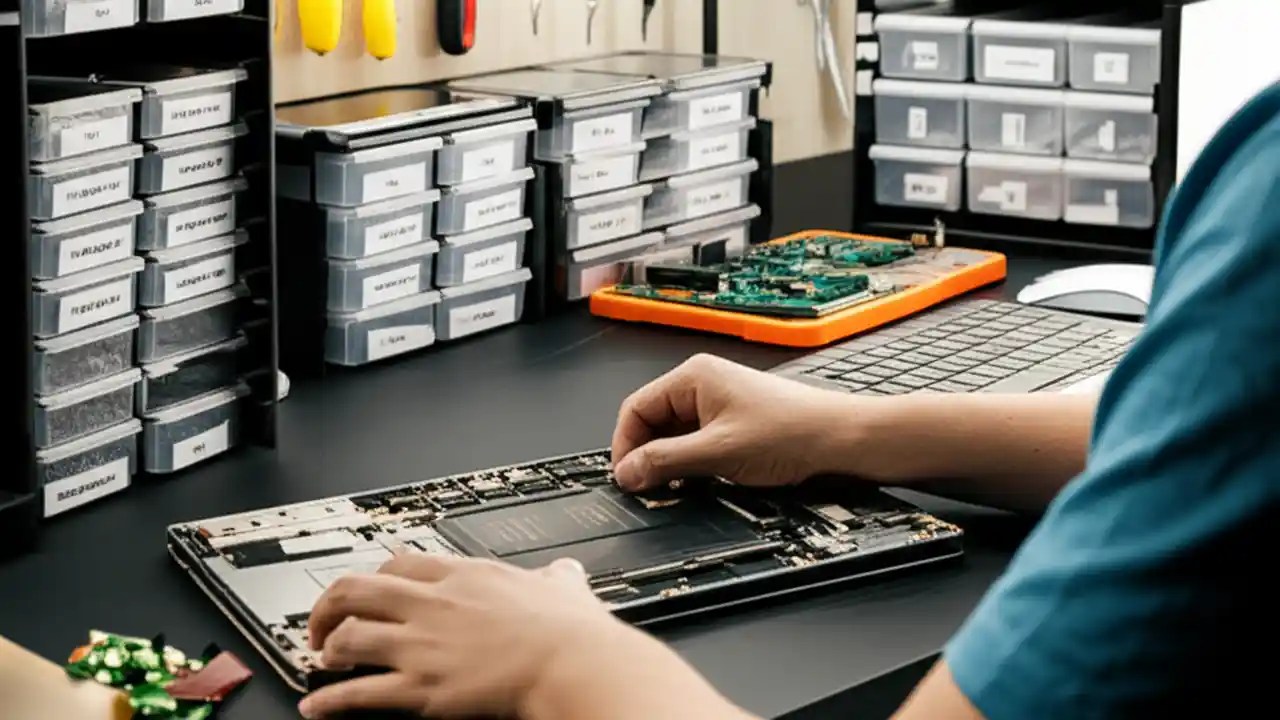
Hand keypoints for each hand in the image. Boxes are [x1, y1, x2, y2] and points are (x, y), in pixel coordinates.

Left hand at [299, 554, 633, 718]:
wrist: (570, 664)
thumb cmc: (569, 632)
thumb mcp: (562, 586)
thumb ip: (555, 577)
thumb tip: (564, 573)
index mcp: (464, 576)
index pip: (399, 563)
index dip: (376, 575)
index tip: (370, 588)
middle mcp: (433, 605)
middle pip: (356, 589)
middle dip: (330, 605)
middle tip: (326, 621)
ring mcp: (422, 646)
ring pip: (349, 637)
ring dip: (329, 649)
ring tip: (324, 660)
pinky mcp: (421, 688)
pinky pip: (359, 694)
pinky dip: (330, 701)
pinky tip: (317, 706)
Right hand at [611, 354, 856, 491]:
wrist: (841, 440)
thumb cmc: (791, 433)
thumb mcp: (718, 453)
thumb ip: (666, 462)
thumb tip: (628, 472)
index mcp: (693, 377)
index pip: (636, 409)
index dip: (625, 446)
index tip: (625, 478)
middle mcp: (703, 384)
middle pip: (653, 422)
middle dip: (647, 456)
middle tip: (645, 489)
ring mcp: (719, 404)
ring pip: (674, 435)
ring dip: (670, 462)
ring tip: (673, 488)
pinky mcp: (733, 423)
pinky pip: (696, 442)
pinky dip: (690, 463)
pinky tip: (696, 482)